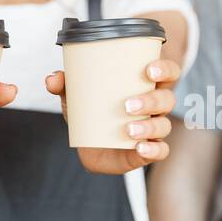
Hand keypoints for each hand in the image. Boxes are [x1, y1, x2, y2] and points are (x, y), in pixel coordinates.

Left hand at [44, 58, 179, 174]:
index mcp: (145, 86)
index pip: (168, 73)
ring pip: (164, 126)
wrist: (88, 143)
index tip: (149, 70)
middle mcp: (155, 107)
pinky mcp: (147, 151)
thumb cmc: (90, 110)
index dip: (165, 69)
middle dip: (151, 101)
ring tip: (128, 129)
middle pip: (167, 99)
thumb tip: (53, 79)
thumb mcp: (76, 95)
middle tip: (128, 105)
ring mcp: (153, 129)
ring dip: (149, 127)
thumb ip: (64, 85)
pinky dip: (154, 150)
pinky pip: (161, 151)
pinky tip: (141, 148)